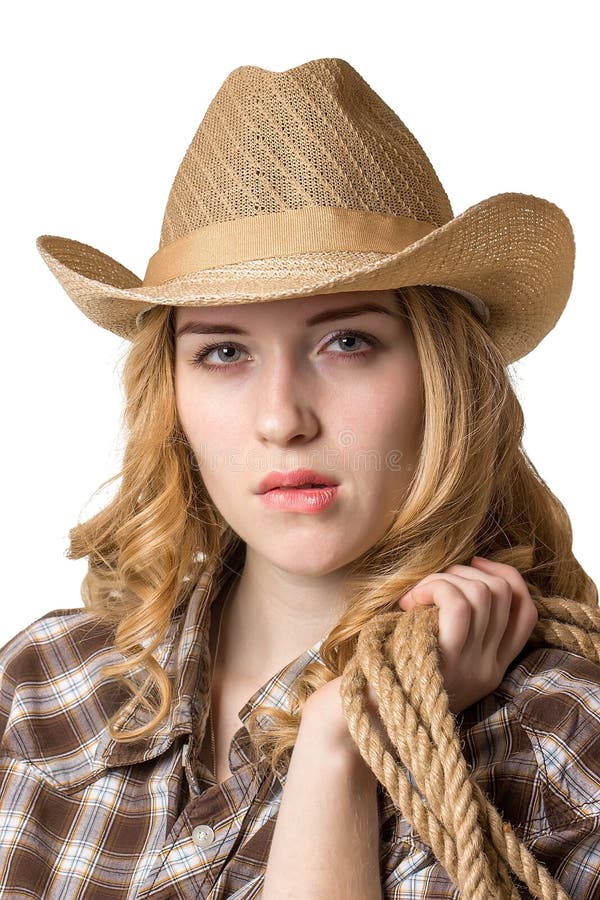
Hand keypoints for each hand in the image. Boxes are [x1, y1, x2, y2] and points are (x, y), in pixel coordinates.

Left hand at [301, 557, 537, 758]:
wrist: (358, 716)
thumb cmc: (385, 671)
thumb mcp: (433, 648)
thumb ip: (457, 623)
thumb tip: (465, 572)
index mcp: (490, 668)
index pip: (525, 613)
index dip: (505, 577)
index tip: (473, 564)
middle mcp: (488, 669)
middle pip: (503, 595)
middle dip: (465, 572)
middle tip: (429, 585)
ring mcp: (472, 667)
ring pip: (482, 594)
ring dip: (444, 579)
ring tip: (415, 595)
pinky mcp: (448, 660)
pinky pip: (458, 605)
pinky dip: (435, 587)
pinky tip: (411, 601)